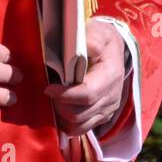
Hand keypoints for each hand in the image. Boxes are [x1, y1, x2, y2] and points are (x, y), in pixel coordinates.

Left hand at [44, 19, 126, 138]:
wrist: (113, 50)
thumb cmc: (101, 40)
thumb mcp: (98, 32)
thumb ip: (92, 39)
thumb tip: (84, 47)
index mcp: (110, 76)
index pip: (87, 94)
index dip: (64, 95)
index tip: (48, 88)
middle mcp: (112, 97)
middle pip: (80, 114)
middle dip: (59, 105)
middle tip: (48, 92)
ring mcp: (107, 110)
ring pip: (79, 126)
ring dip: (62, 116)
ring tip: (53, 101)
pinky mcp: (102, 116)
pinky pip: (82, 129)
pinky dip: (67, 124)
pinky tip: (60, 110)